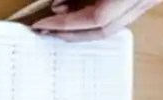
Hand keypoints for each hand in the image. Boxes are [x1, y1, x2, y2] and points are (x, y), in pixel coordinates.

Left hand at [32, 0, 162, 40]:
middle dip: (71, 32)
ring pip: (112, 23)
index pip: (97, 18)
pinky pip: (119, 11)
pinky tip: (76, 5)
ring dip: (82, 23)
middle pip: (105, 29)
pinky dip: (96, 11)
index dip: (67, 24)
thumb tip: (57, 4)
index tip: (43, 25)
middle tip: (46, 29)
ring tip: (57, 17)